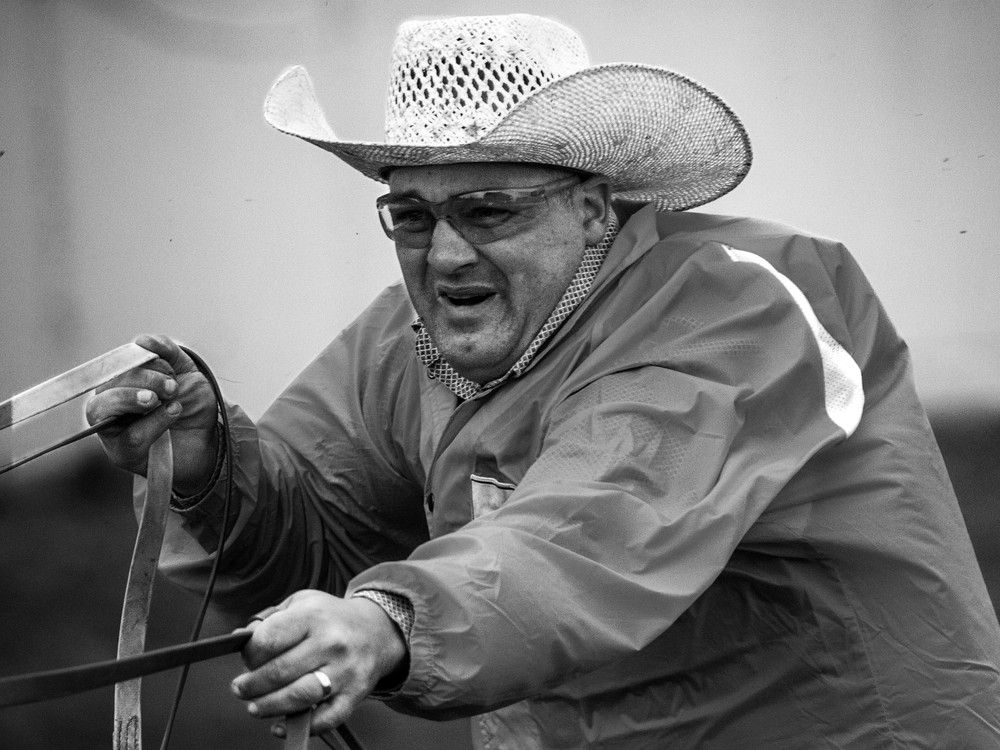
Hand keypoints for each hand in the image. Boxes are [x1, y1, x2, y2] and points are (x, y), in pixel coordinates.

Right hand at [85, 333, 218, 492]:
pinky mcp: (122, 454)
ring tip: (160, 399)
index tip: (167, 364)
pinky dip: (153, 421)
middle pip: (105, 384)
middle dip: (140, 379)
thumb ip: (168, 352)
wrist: (209, 439)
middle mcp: (109, 405)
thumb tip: (143, 340)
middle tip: (171, 386)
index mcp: (120, 382)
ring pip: (100, 408)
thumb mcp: (186, 372)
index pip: (113, 365)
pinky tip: (173, 413)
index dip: (135, 360)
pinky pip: (128, 436)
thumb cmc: (192, 406)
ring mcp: (112, 431)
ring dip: (132, 397)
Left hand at [231, 590, 406, 737]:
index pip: (269, 639)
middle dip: (251, 685)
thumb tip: (240, 637)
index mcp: (314, 616)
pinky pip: (324, 719)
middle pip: (278, 672)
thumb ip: (270, 619)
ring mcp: (344, 671)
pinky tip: (282, 724)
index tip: (247, 659)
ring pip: (298, 697)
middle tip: (241, 688)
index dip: (250, 654)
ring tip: (255, 706)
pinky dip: (299, 727)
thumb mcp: (302, 603)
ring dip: (268, 706)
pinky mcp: (353, 694)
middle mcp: (331, 643)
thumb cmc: (333, 618)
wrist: (378, 630)